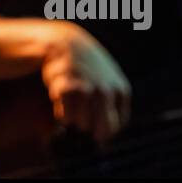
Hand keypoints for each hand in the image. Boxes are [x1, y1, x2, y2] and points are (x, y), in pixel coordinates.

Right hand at [41, 22, 131, 142]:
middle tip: (82, 119)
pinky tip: (61, 101)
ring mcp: (86, 88)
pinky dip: (62, 114)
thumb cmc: (86, 67)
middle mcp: (106, 90)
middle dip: (92, 129)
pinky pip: (65, 116)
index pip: (117, 126)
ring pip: (82, 123)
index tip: (94, 124)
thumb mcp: (107, 80)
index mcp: (120, 90)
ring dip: (75, 119)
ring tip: (71, 102)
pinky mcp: (65, 86)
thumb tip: (104, 140)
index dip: (104, 130)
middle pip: (102, 130)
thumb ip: (112, 105)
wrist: (64, 42)